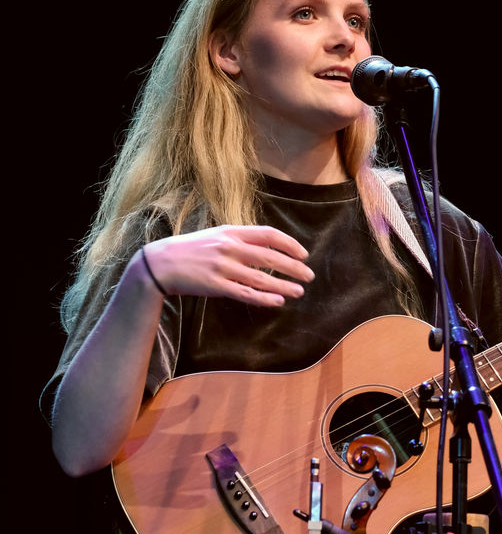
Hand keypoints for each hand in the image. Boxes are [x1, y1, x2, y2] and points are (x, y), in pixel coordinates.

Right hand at [141, 225, 314, 306]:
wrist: (159, 263)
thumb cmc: (191, 249)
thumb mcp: (216, 235)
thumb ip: (240, 239)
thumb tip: (267, 246)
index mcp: (231, 232)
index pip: (268, 234)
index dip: (289, 244)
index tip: (303, 254)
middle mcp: (229, 248)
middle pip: (270, 257)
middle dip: (294, 267)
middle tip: (309, 275)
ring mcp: (223, 267)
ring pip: (261, 278)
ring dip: (284, 285)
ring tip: (300, 291)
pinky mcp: (216, 286)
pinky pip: (245, 293)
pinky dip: (264, 298)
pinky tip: (278, 301)